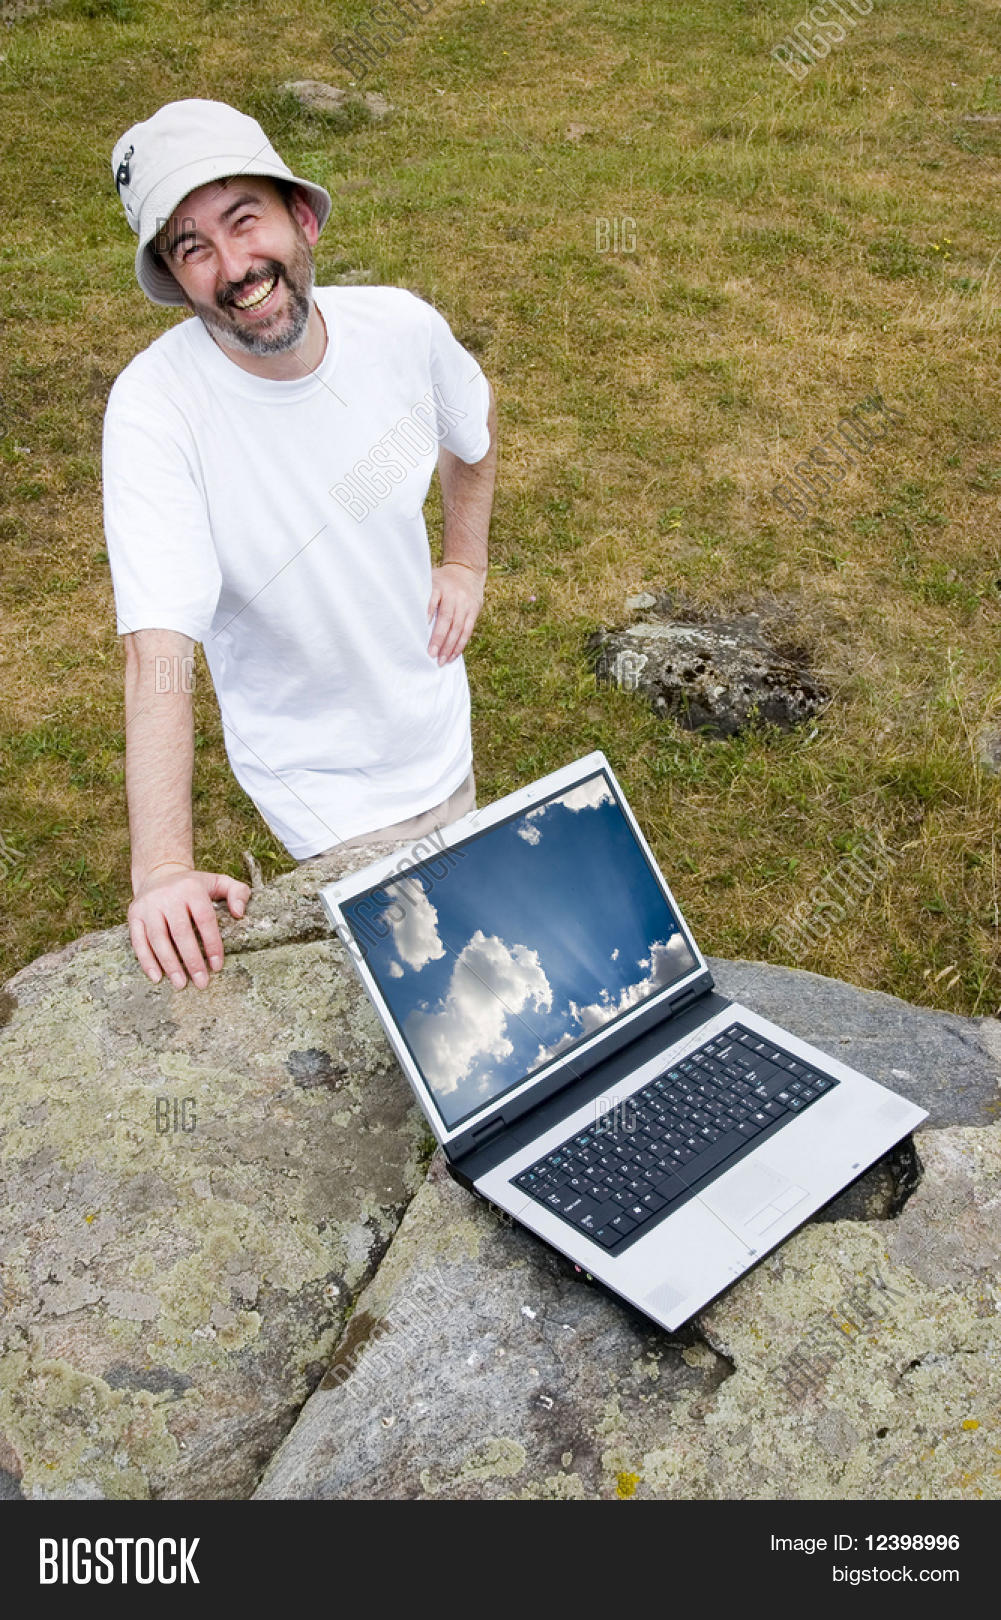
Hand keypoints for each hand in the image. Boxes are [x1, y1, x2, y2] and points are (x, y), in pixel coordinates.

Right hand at [128, 865, 250, 987]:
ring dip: (170, 964)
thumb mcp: (219, 882)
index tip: (217, 966)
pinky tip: (157, 978)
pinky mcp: (133, 915)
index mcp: (191, 888)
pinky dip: (146, 961)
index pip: (204, 919)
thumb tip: (239, 913)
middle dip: (192, 960)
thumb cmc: (195, 886)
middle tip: (201, 982)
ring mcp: (148, 906)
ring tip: (181, 984)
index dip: (212, 944)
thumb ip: (238, 892)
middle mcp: (168, 896)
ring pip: (158, 939)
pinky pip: (138, 941)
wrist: (159, 874)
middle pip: (181, 932)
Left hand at [427, 563, 484, 664]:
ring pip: (458, 628)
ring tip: (442, 661)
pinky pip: (467, 631)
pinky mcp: (474, 611)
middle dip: (439, 638)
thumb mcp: (430, 580)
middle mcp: (454, 595)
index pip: (433, 600)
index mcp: (439, 586)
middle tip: (431, 654)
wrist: (466, 571)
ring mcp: (465, 604)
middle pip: (447, 619)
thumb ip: (421, 595)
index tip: (422, 627)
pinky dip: (460, 645)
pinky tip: (452, 656)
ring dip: (450, 646)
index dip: (428, 613)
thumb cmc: (441, 581)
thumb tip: (405, 616)